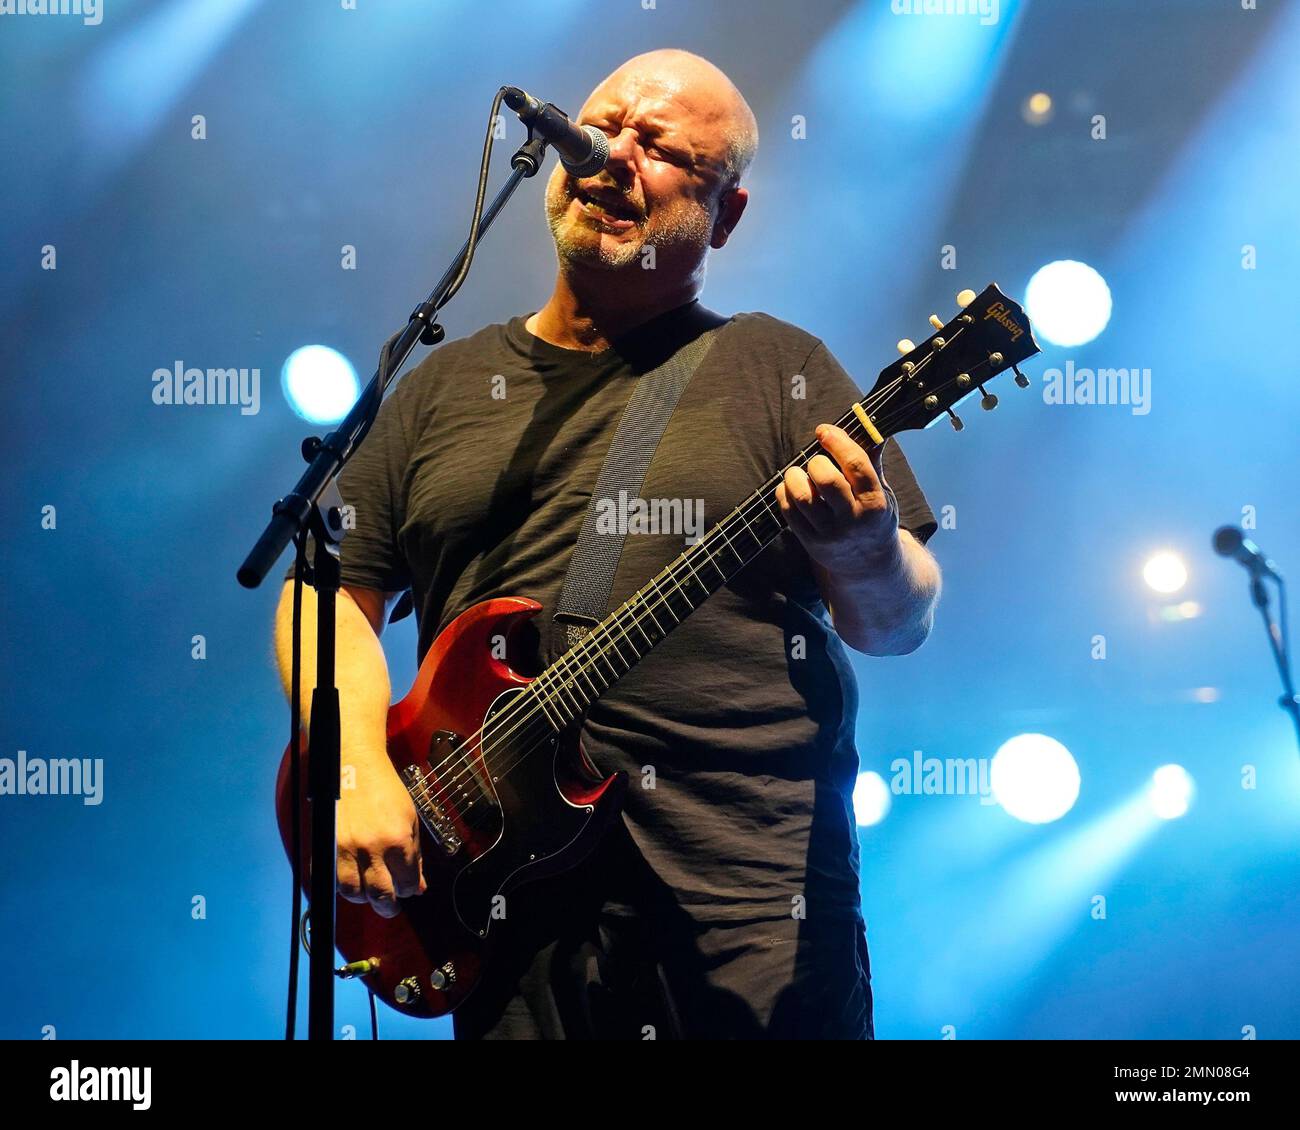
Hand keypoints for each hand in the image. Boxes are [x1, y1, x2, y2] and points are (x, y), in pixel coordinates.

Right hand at [336, 758, 424, 918]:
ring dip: (363, 898)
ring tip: (370, 893)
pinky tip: (351, 881)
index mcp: (396, 840)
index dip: (411, 889)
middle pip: (379, 895)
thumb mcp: (410, 820)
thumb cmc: (385, 790)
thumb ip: (414, 856)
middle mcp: (370, 848)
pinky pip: (330, 878)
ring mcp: (345, 848)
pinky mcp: (327, 846)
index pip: (407, 882)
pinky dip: (340, 886)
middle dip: (388, 907)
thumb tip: (419, 886)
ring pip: (352, 892)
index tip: (409, 888)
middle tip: (390, 907)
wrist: (355, 767)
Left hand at [775, 423, 899, 577]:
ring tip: (798, 473)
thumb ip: (872, 461)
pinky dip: (784, 492)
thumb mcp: (881, 492)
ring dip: (794, 476)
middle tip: (816, 461)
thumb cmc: (873, 518)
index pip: (856, 465)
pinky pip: (789, 511)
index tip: (823, 431)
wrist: (868, 565)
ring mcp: (830, 534)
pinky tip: (791, 487)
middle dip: (816, 461)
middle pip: (827, 480)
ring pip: (803, 496)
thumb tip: (870, 424)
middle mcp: (853, 520)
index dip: (837, 442)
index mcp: (875, 502)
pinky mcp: (810, 543)